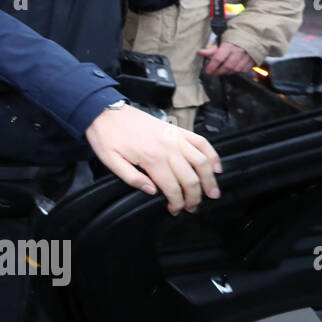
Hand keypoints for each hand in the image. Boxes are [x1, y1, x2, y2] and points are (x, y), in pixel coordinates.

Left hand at [85, 104, 221, 213]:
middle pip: (190, 178)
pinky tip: (216, 166)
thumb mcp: (110, 161)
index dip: (176, 203)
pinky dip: (212, 154)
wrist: (104, 111)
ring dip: (209, 180)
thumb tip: (152, 192)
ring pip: (202, 161)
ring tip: (213, 193)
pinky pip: (201, 142)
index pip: (172, 188)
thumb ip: (131, 178)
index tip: (175, 210)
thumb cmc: (106, 136)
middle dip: (194, 197)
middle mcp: (168, 147)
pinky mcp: (177, 129)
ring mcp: (175, 137)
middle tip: (193, 207)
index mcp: (151, 158)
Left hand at [198, 42, 254, 75]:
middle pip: (228, 66)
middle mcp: (239, 51)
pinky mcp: (252, 60)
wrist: (250, 36)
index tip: (208, 71)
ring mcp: (247, 56)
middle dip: (219, 72)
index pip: (219, 58)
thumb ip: (211, 49)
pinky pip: (244, 70)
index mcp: (229, 45)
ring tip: (222, 71)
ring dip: (227, 73)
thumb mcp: (221, 42)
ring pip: (236, 70)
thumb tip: (200, 52)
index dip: (212, 66)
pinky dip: (237, 72)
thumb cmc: (233, 39)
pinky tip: (232, 70)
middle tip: (213, 73)